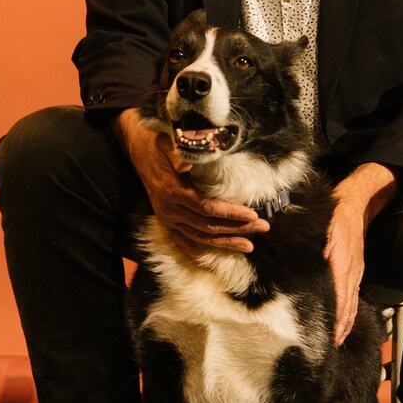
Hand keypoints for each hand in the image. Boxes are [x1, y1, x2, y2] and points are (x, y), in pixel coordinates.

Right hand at [121, 114, 268, 252]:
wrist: (138, 151)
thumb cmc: (158, 145)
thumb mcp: (167, 142)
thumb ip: (178, 153)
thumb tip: (188, 163)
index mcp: (172, 191)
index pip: (206, 207)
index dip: (230, 213)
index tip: (252, 214)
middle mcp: (169, 210)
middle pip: (208, 225)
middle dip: (237, 228)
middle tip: (263, 227)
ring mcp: (167, 219)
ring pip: (200, 237)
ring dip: (226, 243)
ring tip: (250, 246)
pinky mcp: (167, 223)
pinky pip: (184, 243)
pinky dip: (200, 253)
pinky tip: (218, 260)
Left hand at [323, 162, 396, 344]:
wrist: (355, 207)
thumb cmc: (334, 218)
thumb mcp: (322, 232)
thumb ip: (314, 252)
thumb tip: (299, 270)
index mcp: (342, 265)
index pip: (340, 298)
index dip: (335, 318)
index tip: (329, 335)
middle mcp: (352, 273)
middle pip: (348, 307)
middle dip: (341, 329)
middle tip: (331, 346)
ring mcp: (356, 274)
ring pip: (352, 305)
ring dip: (345, 325)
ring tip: (337, 342)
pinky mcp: (356, 273)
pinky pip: (353, 297)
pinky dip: (349, 313)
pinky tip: (343, 323)